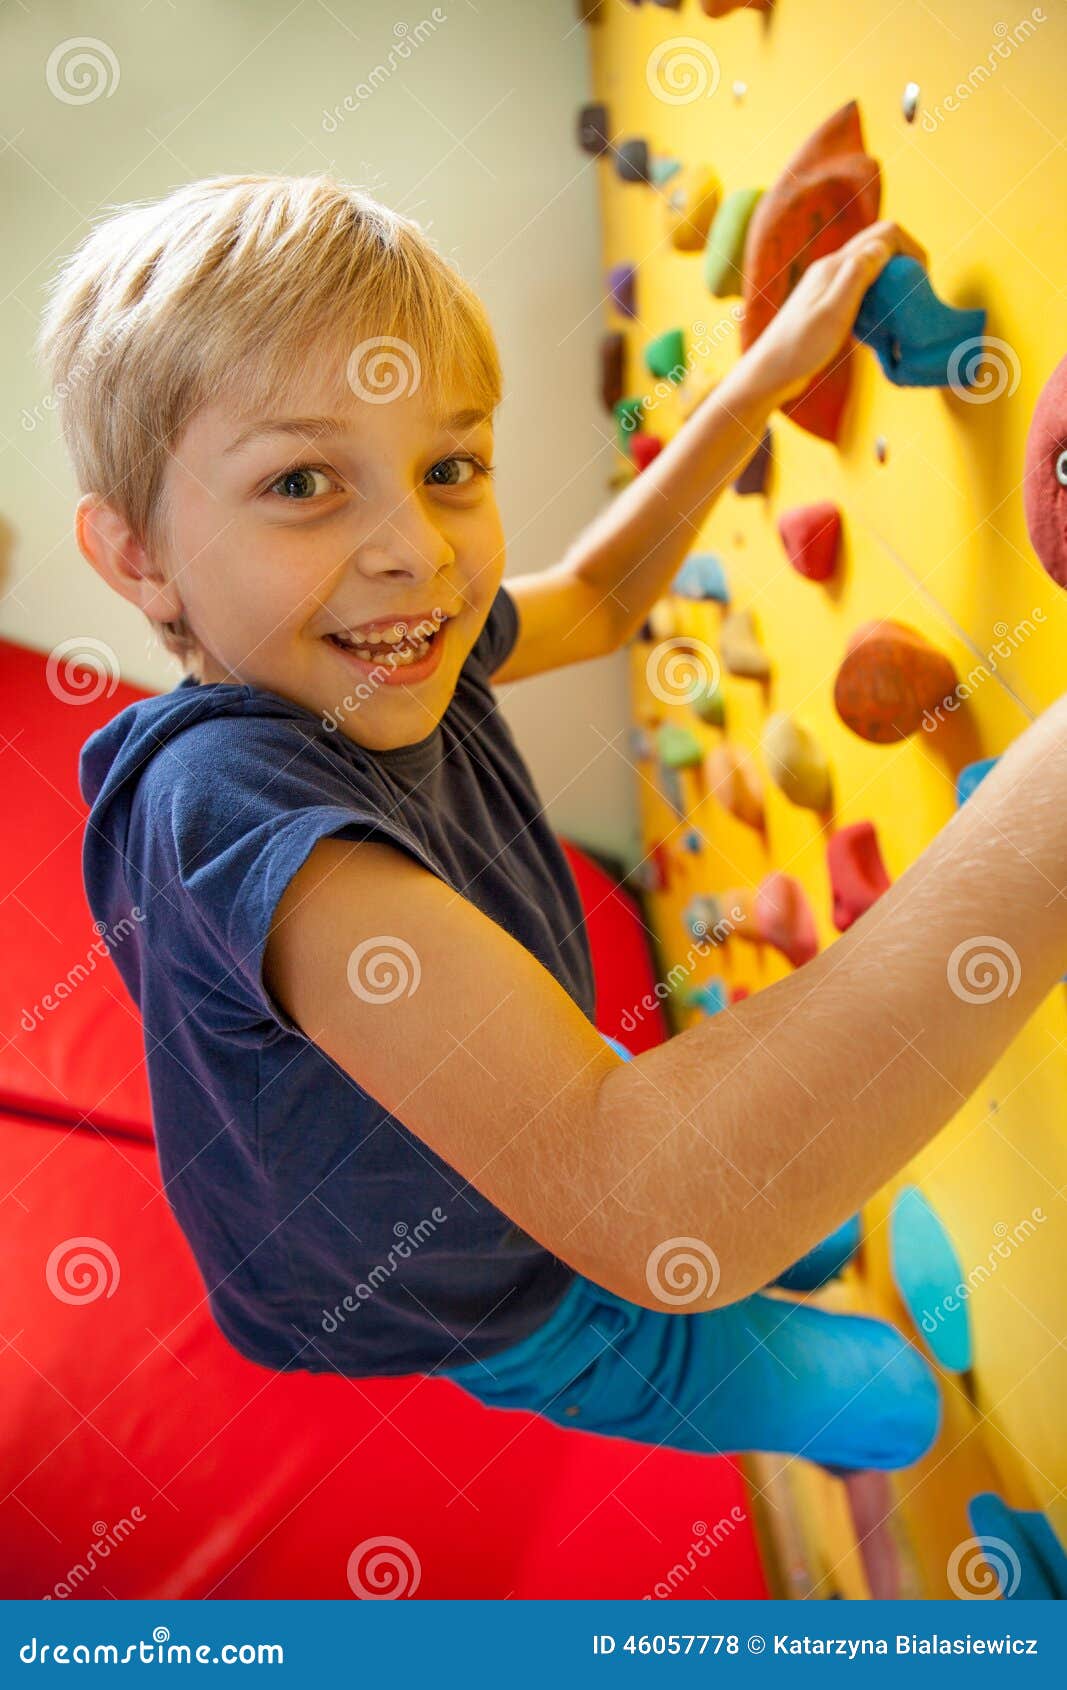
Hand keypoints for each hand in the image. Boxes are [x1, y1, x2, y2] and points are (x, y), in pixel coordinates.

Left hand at [741, 219, 928, 408]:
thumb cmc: (799, 349)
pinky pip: (859, 288)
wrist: (768, 375)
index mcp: (835, 266)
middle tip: (916, 293)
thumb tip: (882, 245)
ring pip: (869, 267)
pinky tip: (876, 322)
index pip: (884, 234)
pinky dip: (875, 297)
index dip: (910, 248)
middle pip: (878, 245)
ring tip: (901, 307)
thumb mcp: (833, 312)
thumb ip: (857, 276)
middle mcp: (831, 269)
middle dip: (905, 261)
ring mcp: (827, 286)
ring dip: (890, 279)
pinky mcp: (825, 304)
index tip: (921, 277)